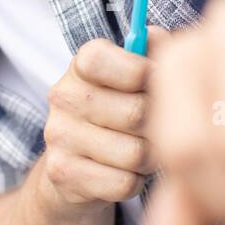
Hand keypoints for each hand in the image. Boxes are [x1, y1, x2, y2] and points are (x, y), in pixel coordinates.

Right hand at [41, 25, 170, 209]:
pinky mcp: (63, 174)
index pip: (107, 59)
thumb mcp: (131, 79)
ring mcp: (59, 137)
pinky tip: (126, 174)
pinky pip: (124, 183)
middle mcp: (64, 96)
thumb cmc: (117, 115)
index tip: (156, 85)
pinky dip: (135, 183)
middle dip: (158, 127)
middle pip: (136, 112)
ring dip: (150, 159)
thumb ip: (152, 53)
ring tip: (143, 153)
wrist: (73, 171)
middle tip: (156, 130)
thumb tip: (164, 41)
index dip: (144, 73)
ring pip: (135, 152)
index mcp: (81, 65)